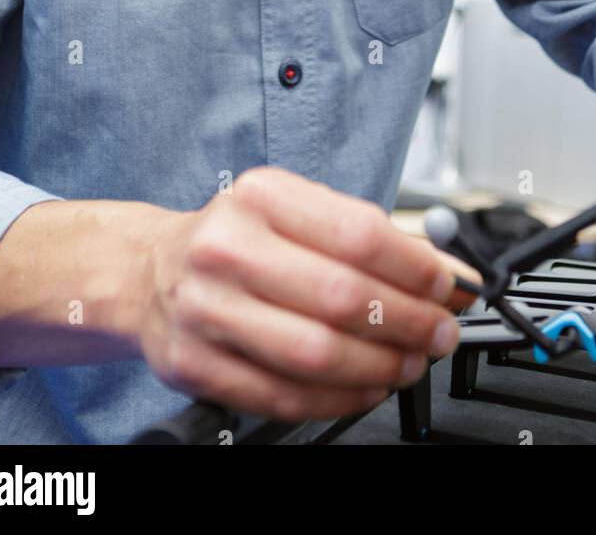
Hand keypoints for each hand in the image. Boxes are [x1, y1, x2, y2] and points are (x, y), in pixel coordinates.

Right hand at [138, 167, 461, 421]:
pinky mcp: (197, 365)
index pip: (357, 233)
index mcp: (260, 197)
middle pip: (341, 297)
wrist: (147, 272)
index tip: (447, 286)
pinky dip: (340, 399)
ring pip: (316, 354)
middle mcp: (227, 247)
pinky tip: (366, 387)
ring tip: (409, 362)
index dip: (415, 267)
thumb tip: (444, 269)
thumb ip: (365, 235)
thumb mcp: (291, 210)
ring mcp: (207, 309)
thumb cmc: (235, 238)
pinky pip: (284, 396)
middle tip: (439, 332)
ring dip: (380, 366)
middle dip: (408, 322)